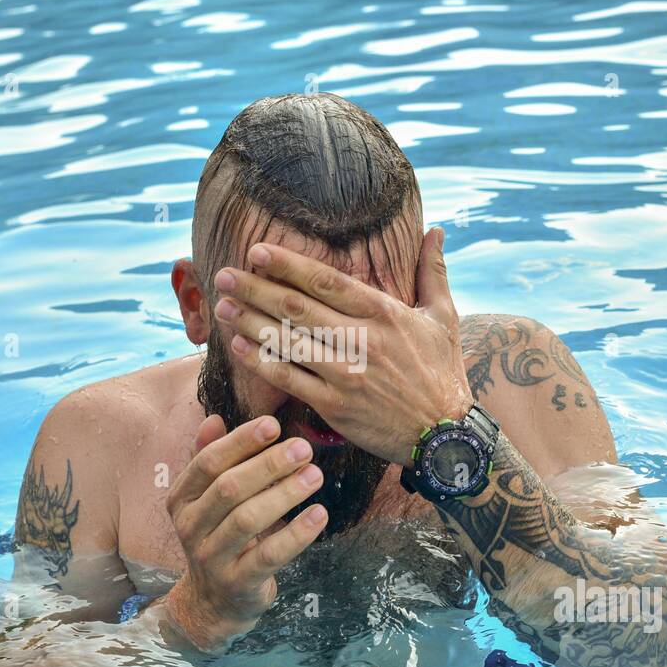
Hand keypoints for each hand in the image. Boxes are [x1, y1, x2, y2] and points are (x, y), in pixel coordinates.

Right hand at [163, 414, 326, 650]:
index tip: (274, 424)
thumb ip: (211, 459)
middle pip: (229, 489)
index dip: (241, 441)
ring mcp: (211, 558)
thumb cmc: (219, 535)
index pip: (208, 463)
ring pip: (248, 520)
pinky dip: (296, 534)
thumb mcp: (208, 499)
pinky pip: (269, 556)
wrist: (213, 601)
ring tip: (315, 476)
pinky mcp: (238, 583)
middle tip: (303, 449)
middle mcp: (190, 527)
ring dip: (285, 495)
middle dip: (268, 465)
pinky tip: (319, 514)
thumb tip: (214, 419)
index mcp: (182, 499)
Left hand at [212, 227, 472, 466]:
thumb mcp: (444, 317)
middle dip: (255, 289)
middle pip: (297, 308)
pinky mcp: (335, 406)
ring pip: (287, 341)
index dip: (287, 265)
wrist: (446, 436)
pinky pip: (289, 379)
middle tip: (222, 275)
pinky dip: (261, 361)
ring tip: (221, 306)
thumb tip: (436, 230)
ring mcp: (346, 374)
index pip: (326, 281)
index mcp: (384, 313)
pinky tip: (238, 346)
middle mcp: (362, 340)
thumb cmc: (443, 373)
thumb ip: (433, 271)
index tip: (256, 251)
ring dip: (249, 322)